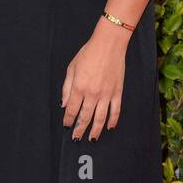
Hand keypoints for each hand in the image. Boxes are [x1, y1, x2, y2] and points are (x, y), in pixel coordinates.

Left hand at [61, 18, 128, 140]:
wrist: (109, 44)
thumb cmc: (89, 53)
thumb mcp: (72, 68)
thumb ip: (67, 88)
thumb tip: (64, 104)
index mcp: (79, 87)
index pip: (72, 110)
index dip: (68, 120)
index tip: (67, 126)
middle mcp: (92, 94)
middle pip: (85, 117)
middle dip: (80, 129)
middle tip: (77, 138)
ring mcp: (106, 94)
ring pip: (101, 118)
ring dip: (96, 130)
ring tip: (92, 138)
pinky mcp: (117, 92)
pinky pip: (116, 110)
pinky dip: (113, 120)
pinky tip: (110, 127)